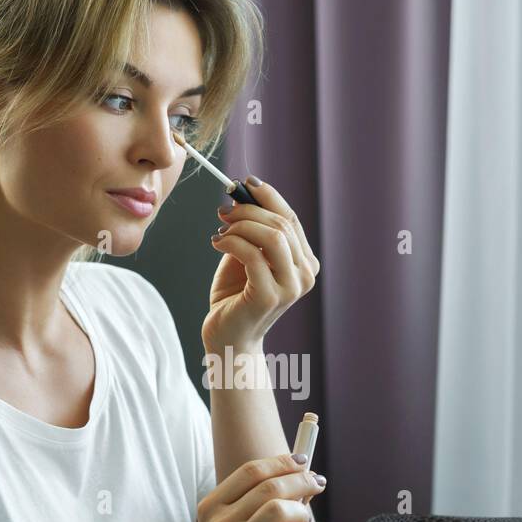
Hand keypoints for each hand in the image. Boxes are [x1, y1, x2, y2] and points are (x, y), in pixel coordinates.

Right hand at [182, 453, 326, 521]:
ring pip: (278, 510)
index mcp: (211, 507)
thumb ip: (254, 504)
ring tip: (303, 520)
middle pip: (269, 486)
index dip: (282, 462)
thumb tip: (299, 479)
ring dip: (301, 511)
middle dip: (301, 480)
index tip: (302, 461)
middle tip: (317, 483)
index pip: (251, 471)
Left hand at [203, 177, 320, 353]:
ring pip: (271, 236)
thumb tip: (241, 196)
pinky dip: (231, 241)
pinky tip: (216, 242)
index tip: (244, 183)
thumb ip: (252, 231)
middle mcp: (305, 275)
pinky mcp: (270, 296)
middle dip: (248, 209)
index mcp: (305, 263)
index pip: (291, 219)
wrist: (228, 338)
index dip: (269, 196)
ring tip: (221, 230)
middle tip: (223, 210)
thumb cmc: (236, 297)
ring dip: (241, 225)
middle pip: (282, 224)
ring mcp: (291, 287)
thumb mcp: (246, 256)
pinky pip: (251, 254)